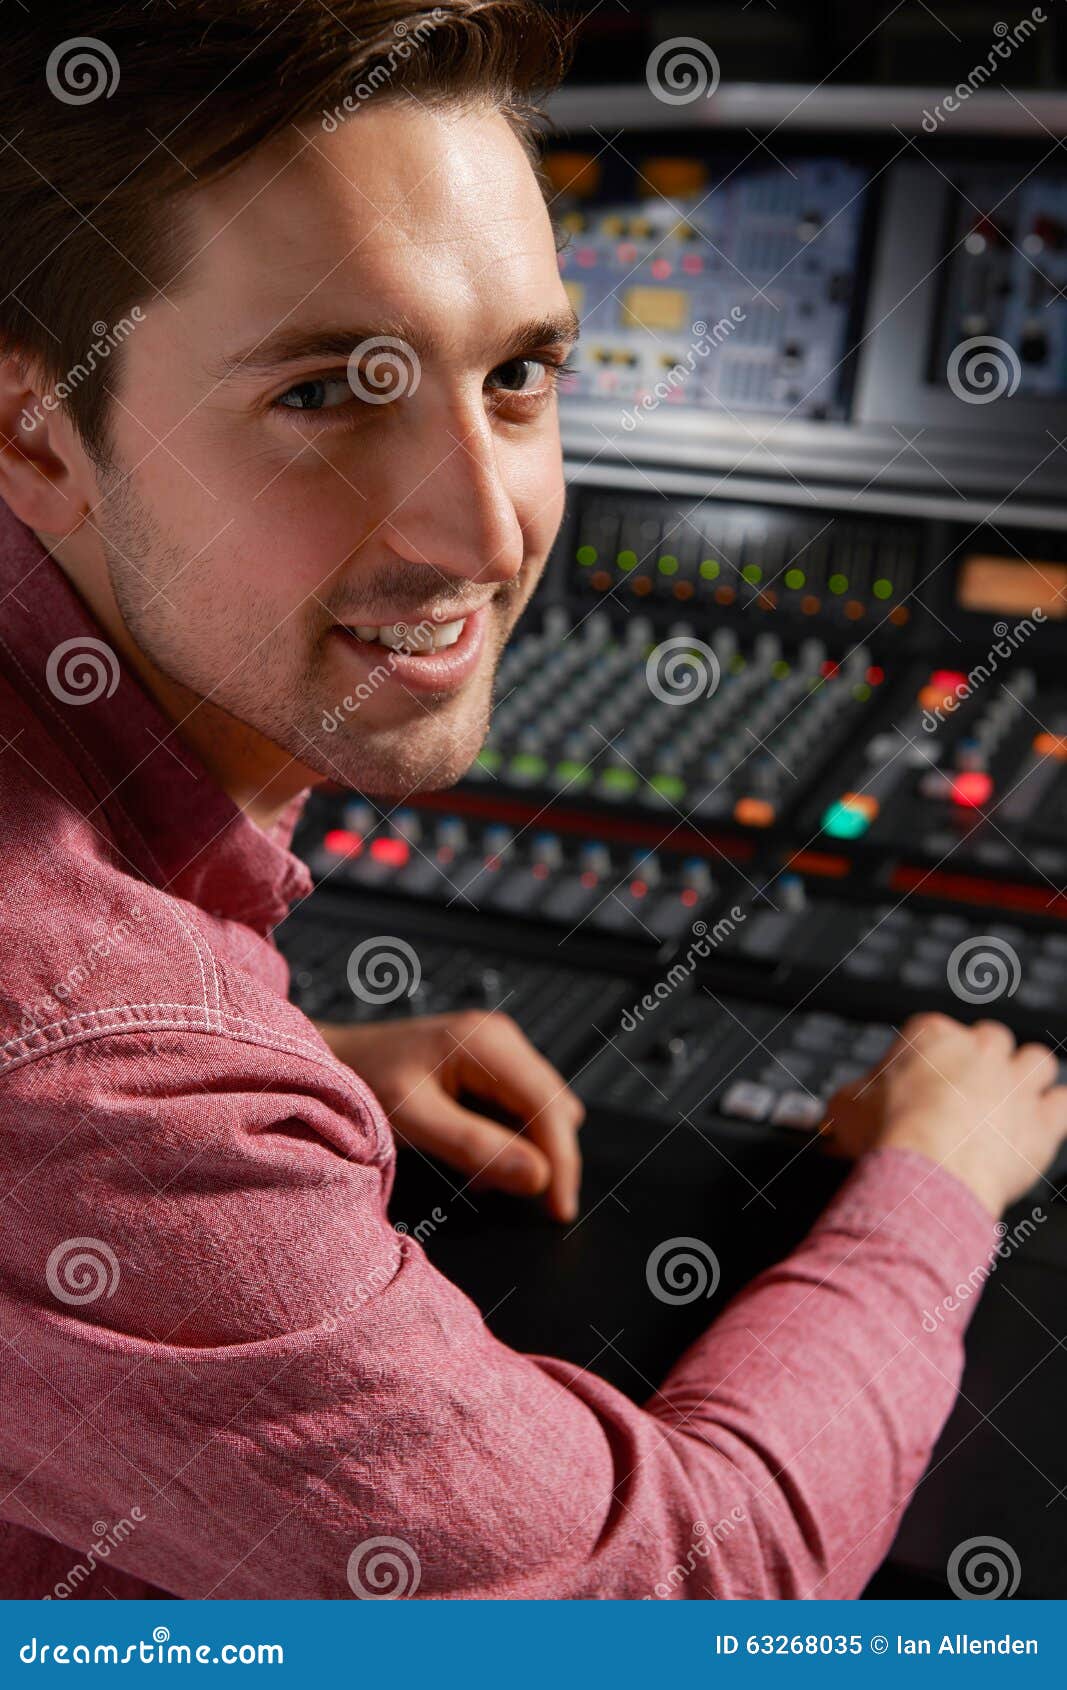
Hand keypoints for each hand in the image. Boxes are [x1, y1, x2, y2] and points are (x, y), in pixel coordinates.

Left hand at [314, 1011, 584, 1220]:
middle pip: (555, 1108)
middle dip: (544, 1157)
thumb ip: (476, 1147)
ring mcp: (496, 1049)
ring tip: (479, 1178)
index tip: (558, 1211)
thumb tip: (537, 1177)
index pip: (551, 1108)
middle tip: (507, 1196)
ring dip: (524, 1151)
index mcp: (488, 1043)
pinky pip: (519, 1109)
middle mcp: (501, 1039)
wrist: (324, 1062)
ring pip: (543, 1111)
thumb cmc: (359, 1084)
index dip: (561, 1162)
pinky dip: (507, 1141)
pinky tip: (475, 1160)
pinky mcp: (487, 1065)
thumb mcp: (414, 1119)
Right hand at [823, 1012, 1066, 1215]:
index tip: (915, 1085)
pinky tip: (1038, 1125)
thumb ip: (853, 1096)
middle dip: (981, 1061)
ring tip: (1009, 1099)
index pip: (934, 1033)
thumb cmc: (887, 1136)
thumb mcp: (845, 1106)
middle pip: (991, 1039)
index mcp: (932, 1035)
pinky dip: (1053, 1112)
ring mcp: (1016, 1084)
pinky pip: (1062, 1103)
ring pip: (1037, 1060)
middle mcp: (980, 1050)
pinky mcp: (1043, 1122)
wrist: (927, 1172)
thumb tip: (846, 1107)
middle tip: (963, 1092)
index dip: (925, 1061)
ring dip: (1026, 1076)